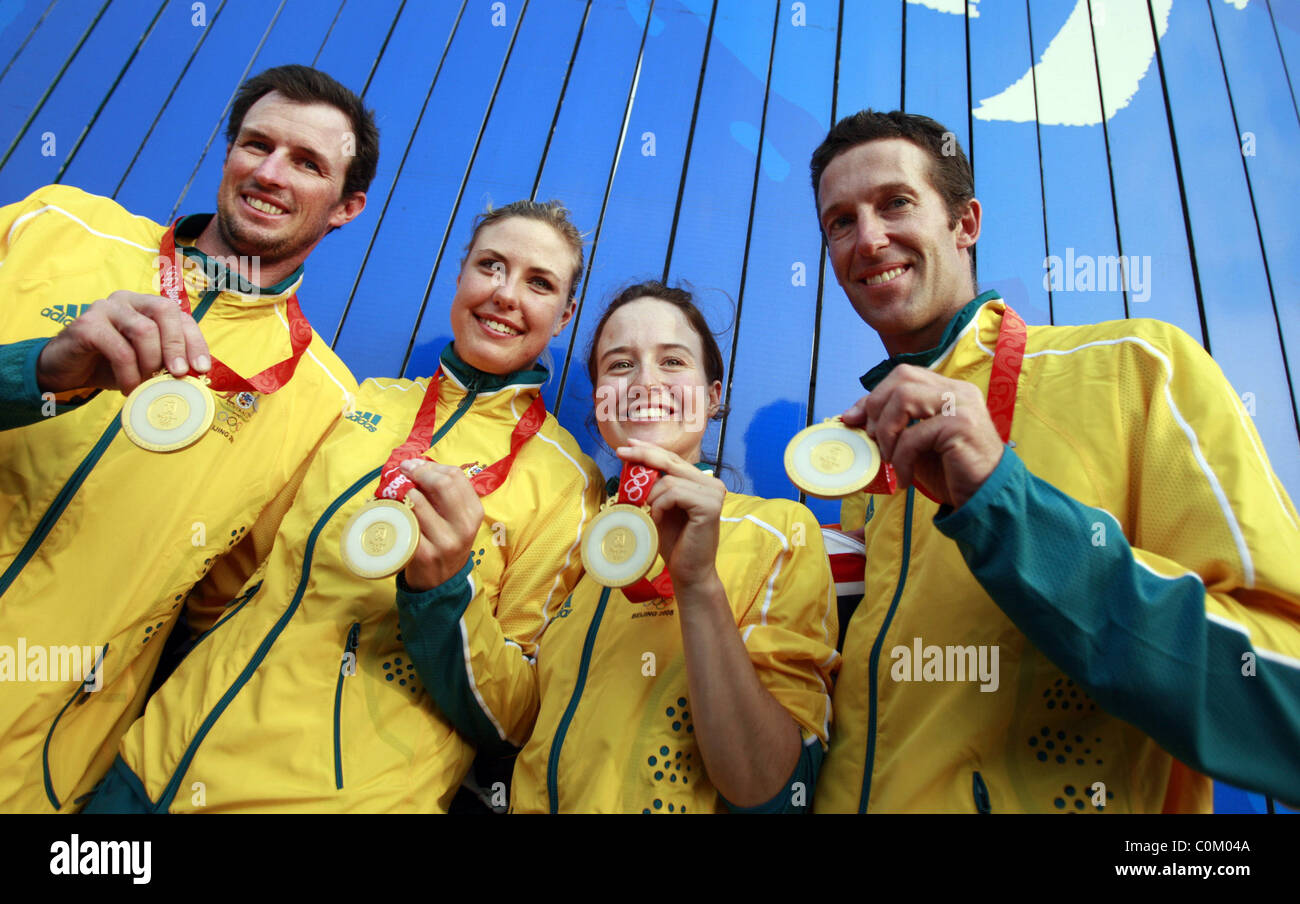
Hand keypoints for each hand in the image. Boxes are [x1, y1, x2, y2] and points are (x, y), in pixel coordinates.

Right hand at [35, 290, 210, 393]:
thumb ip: (168, 361)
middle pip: (165, 311)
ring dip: (150, 363)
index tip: (201, 368)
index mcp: (146, 305)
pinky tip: (129, 388)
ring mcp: (106, 308)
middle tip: (177, 374)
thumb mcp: (146, 362)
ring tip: (146, 385)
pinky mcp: (86, 324)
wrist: (66, 370)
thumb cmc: (110, 365)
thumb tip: (200, 375)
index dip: (195, 341)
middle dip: (176, 346)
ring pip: (144, 330)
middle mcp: (128, 299)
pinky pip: (119, 349)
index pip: (180, 315)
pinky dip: (129, 373)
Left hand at [400, 459, 483, 590]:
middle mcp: (463, 526)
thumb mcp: (457, 519)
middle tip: (404, 471)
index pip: (456, 476)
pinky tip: (394, 511)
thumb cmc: (446, 542)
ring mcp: (445, 541)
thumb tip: (417, 465)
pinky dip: (396, 512)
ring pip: (419, 502)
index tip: (414, 465)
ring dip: (404, 492)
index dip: (431, 466)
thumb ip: (447, 495)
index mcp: (474, 513)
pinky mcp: (424, 554)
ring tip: (399, 492)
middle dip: (418, 472)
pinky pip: (406, 524)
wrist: (441, 582)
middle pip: (442, 484)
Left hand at [615, 439, 725, 588]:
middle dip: (643, 456)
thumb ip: (656, 486)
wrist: (689, 572)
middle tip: (621, 453)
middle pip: (671, 461)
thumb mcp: (661, 508)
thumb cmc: (674, 543)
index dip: (650, 449)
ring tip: (650, 514)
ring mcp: (713, 493)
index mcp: (702, 482)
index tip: (628, 445)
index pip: (673, 458)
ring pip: (669, 479)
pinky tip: (657, 519)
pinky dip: (659, 505)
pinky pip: (673, 493)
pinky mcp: (710, 506)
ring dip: (651, 496)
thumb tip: (634, 461)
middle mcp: (712, 483)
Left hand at [842, 364, 1003, 508]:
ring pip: (904, 398)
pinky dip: (901, 459)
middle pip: (902, 377)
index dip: (873, 396)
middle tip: (873, 439)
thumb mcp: (915, 444)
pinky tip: (904, 478)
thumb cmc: (951, 472)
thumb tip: (853, 416)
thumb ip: (893, 425)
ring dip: (887, 431)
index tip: (853, 419)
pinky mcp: (961, 425)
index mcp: (949, 389)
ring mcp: (961, 404)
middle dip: (876, 407)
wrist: (985, 498)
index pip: (904, 376)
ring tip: (890, 459)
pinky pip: (913, 435)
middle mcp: (958, 390)